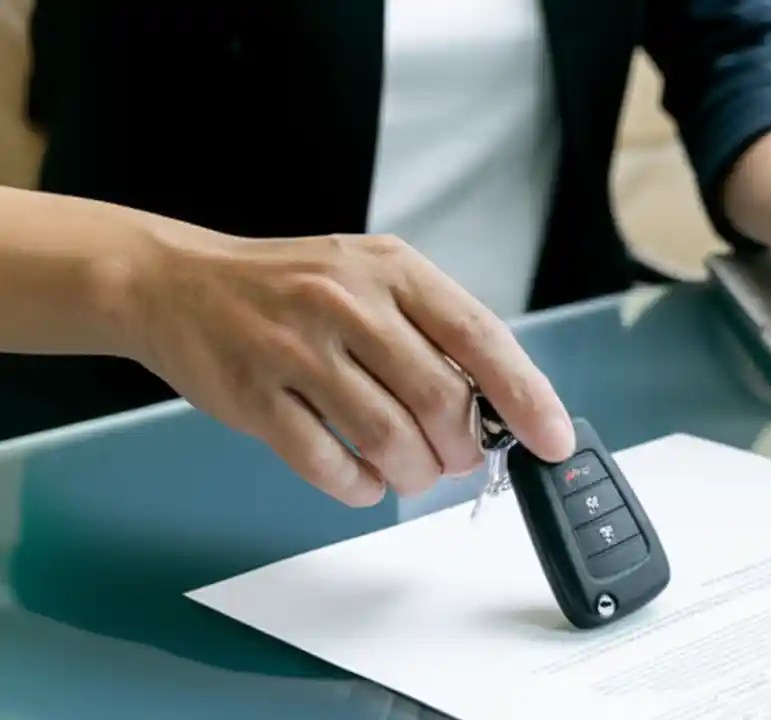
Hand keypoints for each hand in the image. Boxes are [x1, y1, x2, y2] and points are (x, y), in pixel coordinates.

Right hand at [122, 228, 574, 506]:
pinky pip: (328, 465)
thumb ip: (432, 329)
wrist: (176, 282)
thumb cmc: (288, 287)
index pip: (480, 336)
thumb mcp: (371, 277)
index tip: (553, 439)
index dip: (526, 395)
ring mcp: (297, 349)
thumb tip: (500, 403)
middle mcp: (348, 302)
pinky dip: (359, 487)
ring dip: (415, 473)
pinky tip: (363, 479)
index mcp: (392, 270)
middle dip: (463, 447)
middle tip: (459, 459)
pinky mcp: (256, 397)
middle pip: (440, 399)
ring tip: (413, 472)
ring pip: (389, 438)